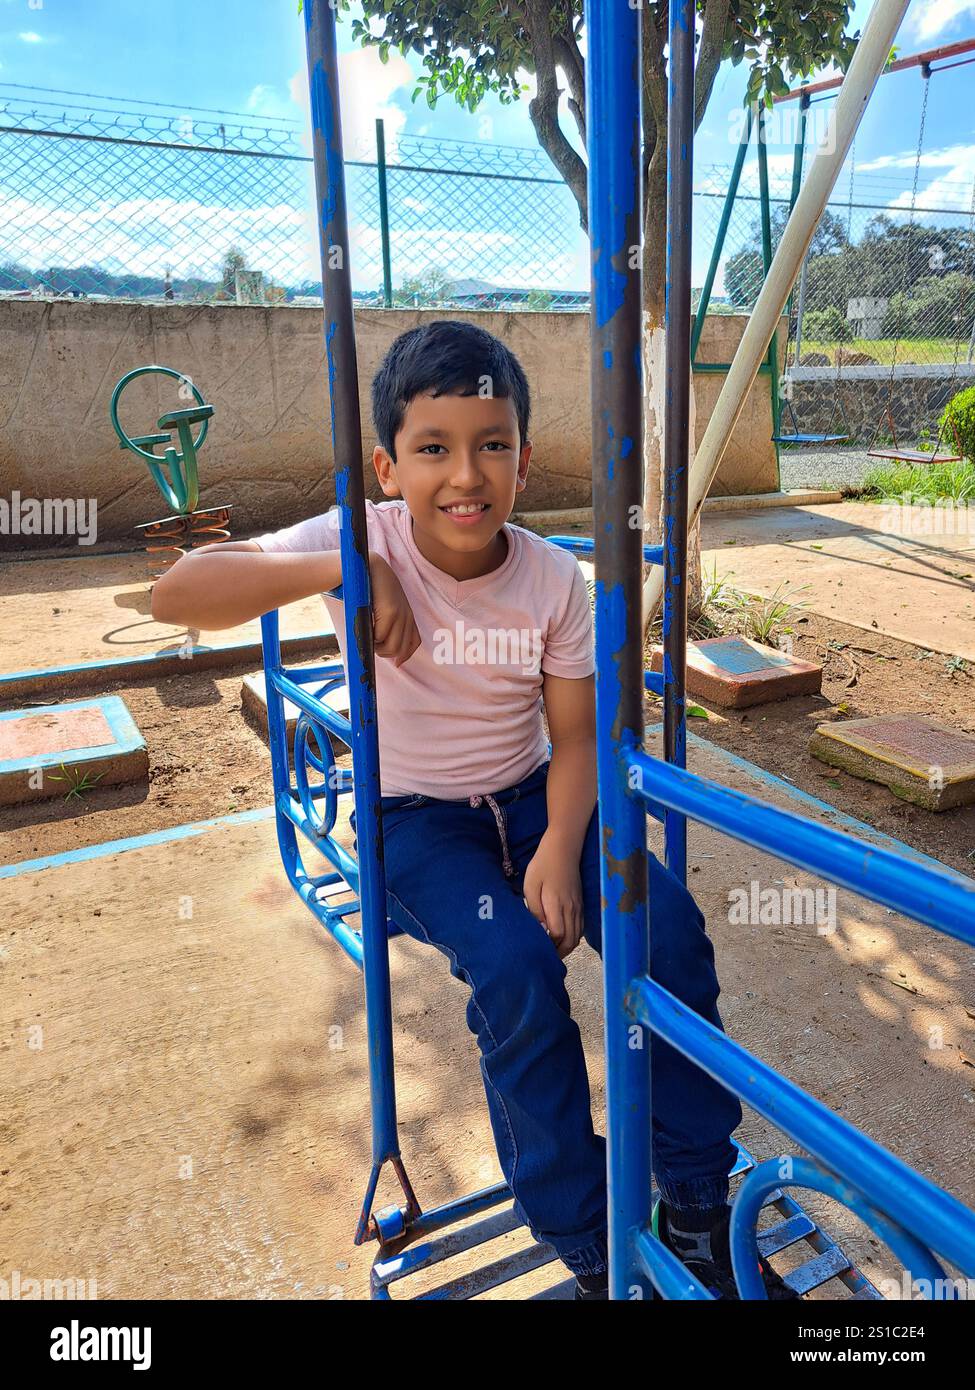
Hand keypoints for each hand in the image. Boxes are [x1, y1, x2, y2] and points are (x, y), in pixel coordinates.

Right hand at [369, 553, 420, 666]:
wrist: (369, 567)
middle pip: (400, 650)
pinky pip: (380, 637)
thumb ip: (387, 622)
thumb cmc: (372, 588)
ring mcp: (401, 615)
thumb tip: (379, 645)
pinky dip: (371, 638)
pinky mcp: (391, 612)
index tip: (396, 662)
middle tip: (371, 644)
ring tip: (367, 637)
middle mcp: (407, 616)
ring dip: (377, 648)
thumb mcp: (384, 606)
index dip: (404, 655)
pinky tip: (365, 627)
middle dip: (385, 653)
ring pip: (392, 648)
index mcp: (408, 615)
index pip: (414, 643)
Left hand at [522, 834, 584, 959]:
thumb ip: (534, 909)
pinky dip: (573, 937)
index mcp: (557, 904)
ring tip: (553, 950)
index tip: (538, 948)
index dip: (549, 945)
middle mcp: (571, 909)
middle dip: (559, 952)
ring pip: (577, 936)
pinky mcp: (581, 904)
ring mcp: (579, 907)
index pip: (558, 935)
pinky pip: (580, 928)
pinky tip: (562, 937)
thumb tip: (539, 929)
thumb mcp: (531, 885)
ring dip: (566, 947)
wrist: (564, 847)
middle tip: (546, 957)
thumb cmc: (544, 864)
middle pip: (570, 941)